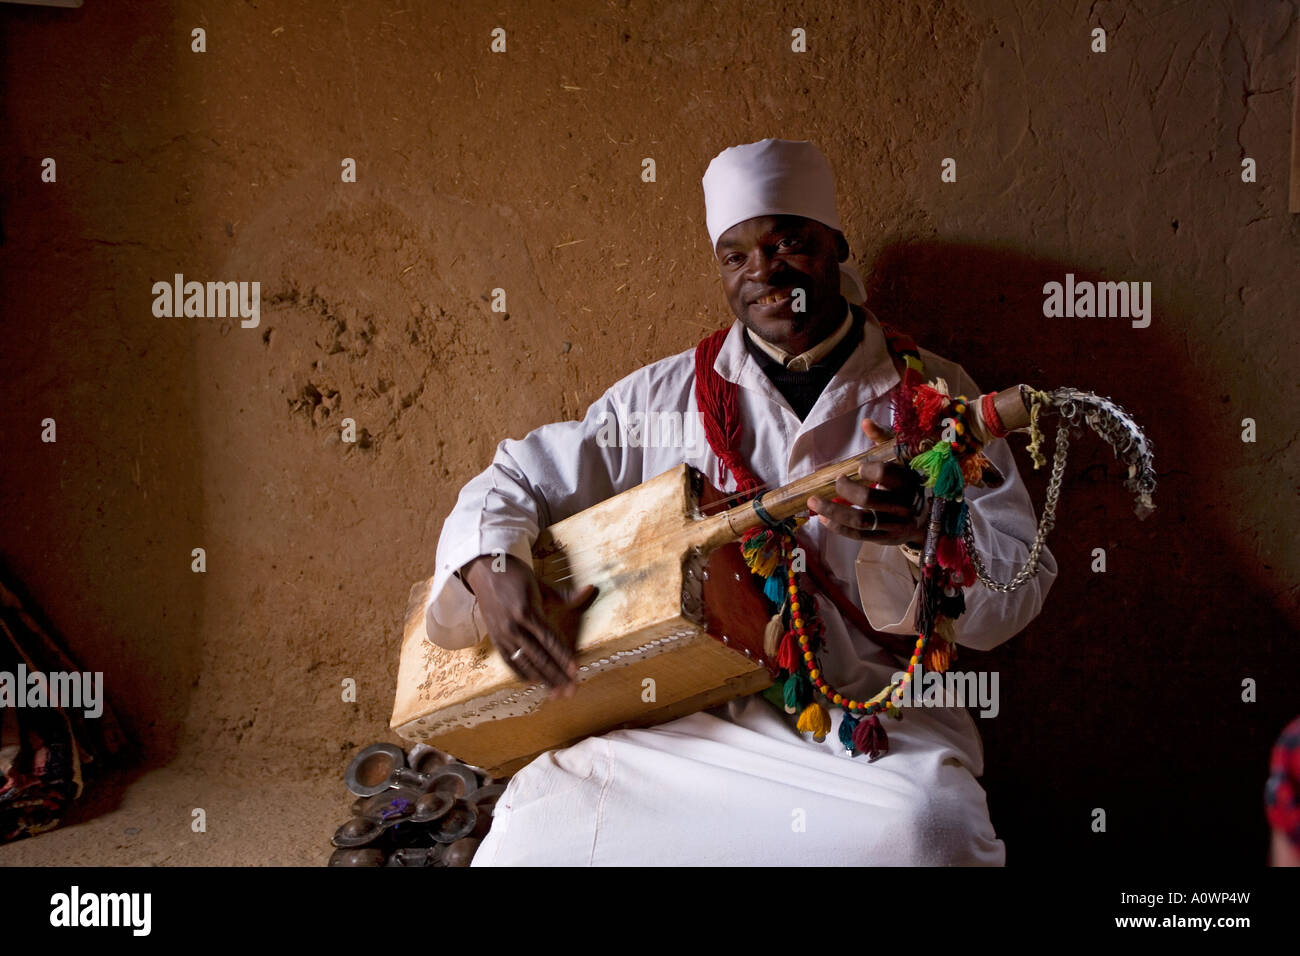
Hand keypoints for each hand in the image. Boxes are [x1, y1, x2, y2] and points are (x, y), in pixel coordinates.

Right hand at [461, 553, 596, 699]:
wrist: (484, 570)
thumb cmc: (516, 575)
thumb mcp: (540, 583)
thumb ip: (565, 594)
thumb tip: (590, 589)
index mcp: (527, 611)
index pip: (550, 639)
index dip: (564, 656)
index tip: (575, 671)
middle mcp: (514, 626)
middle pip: (539, 656)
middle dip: (556, 675)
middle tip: (570, 690)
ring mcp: (503, 634)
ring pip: (525, 663)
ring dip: (542, 679)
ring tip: (556, 693)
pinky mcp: (495, 639)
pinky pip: (509, 661)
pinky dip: (521, 673)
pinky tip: (533, 683)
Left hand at [807, 419, 925, 546]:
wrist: (932, 516)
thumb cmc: (911, 480)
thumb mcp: (905, 459)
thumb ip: (885, 440)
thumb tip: (866, 423)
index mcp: (909, 481)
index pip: (886, 474)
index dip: (869, 469)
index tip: (859, 467)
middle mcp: (903, 505)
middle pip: (868, 499)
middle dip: (846, 488)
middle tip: (837, 481)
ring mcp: (894, 524)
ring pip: (860, 521)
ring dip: (833, 511)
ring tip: (813, 502)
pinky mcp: (885, 538)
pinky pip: (858, 535)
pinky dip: (837, 526)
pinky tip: (823, 518)